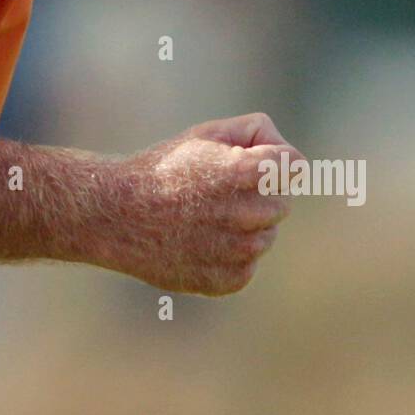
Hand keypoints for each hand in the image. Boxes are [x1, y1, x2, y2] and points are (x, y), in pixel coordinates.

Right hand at [107, 113, 299, 296]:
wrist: (118, 215)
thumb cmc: (164, 169)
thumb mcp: (207, 133)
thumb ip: (256, 133)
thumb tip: (285, 157)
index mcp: (247, 173)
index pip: (295, 165)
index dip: (273, 159)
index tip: (249, 164)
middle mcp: (249, 215)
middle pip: (283, 202)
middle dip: (259, 194)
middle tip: (218, 192)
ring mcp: (240, 252)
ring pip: (266, 235)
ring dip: (246, 226)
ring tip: (205, 217)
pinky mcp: (229, 280)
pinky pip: (247, 264)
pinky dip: (230, 255)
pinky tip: (200, 241)